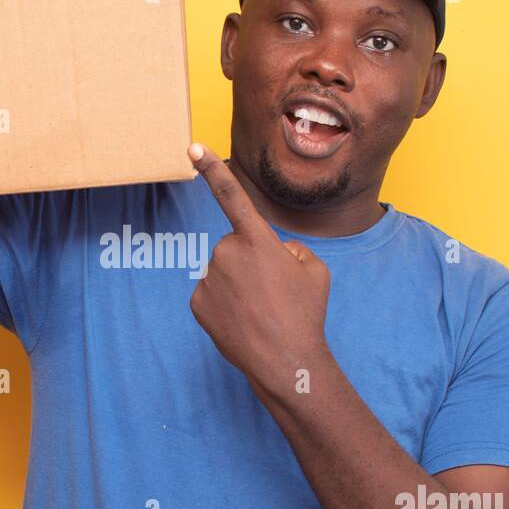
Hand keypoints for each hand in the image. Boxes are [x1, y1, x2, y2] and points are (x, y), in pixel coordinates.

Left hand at [188, 143, 331, 394]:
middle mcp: (226, 252)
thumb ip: (291, 248)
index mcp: (257, 239)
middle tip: (271, 292)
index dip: (212, 169)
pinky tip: (243, 320)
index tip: (192, 147)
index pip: (232, 195)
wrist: (285, 361)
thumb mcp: (315, 270)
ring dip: (238, 284)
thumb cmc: (305, 313)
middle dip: (250, 261)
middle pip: (235, 245)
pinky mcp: (197, 302)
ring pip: (223, 270)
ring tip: (260, 310)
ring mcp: (208, 278)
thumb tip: (274, 250)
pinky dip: (225, 304)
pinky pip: (212, 293)